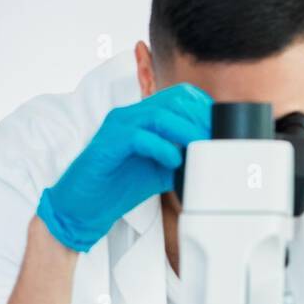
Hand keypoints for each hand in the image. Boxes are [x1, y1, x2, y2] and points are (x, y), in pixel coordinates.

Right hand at [36, 84, 211, 251]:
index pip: (179, 95)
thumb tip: (213, 159)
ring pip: (158, 114)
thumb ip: (183, 158)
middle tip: (214, 139)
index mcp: (143, 118)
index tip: (219, 126)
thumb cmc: (118, 187)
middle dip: (198, 118)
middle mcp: (130, 115)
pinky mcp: (107, 144)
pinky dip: (161, 147)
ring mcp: (117, 127)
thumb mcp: (161, 171)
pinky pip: (139, 137)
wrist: (83, 208)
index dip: (202, 107)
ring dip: (184, 131)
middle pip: (173, 99)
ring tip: (198, 148)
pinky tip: (173, 160)